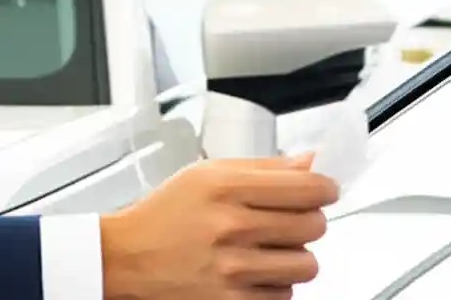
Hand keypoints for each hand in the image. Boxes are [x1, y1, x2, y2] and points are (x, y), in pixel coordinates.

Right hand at [100, 153, 337, 298]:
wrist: (125, 259)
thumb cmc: (164, 215)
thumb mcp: (204, 175)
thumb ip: (261, 168)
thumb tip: (311, 164)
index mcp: (224, 188)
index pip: (308, 187)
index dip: (324, 188)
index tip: (321, 191)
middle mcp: (231, 227)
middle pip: (314, 225)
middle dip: (307, 221)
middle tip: (285, 220)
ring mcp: (233, 270)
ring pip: (307, 265)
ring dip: (293, 257)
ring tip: (265, 250)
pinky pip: (285, 295)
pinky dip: (272, 284)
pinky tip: (248, 272)